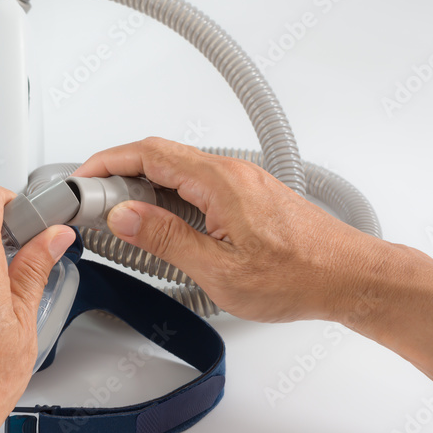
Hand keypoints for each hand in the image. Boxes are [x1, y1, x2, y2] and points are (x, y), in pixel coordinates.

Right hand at [73, 137, 390, 322]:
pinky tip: (162, 223)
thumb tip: (125, 215)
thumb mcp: (220, 270)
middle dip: (118, 173)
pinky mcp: (247, 195)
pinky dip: (167, 195)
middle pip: (159, 156)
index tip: (82, 178)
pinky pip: (196, 183)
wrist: (350, 278)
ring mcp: (240, 182)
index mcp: (219, 182)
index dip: (107, 161)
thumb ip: (167, 238)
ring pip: (177, 170)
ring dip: (143, 185)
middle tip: (93, 201)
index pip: (148, 154)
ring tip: (122, 217)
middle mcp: (230, 172)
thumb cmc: (300, 276)